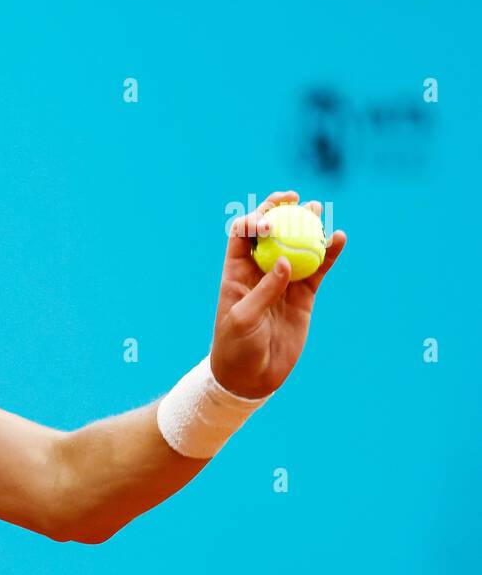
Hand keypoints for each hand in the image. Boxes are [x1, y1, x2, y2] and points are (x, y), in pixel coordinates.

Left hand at [209, 190, 346, 398]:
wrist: (253, 375)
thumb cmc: (236, 346)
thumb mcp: (243, 319)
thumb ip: (263, 290)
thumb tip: (283, 262)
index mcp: (235, 272)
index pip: (242, 236)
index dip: (253, 221)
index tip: (269, 224)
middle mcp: (259, 271)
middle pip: (271, 232)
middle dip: (280, 210)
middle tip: (294, 199)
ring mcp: (283, 281)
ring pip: (297, 245)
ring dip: (307, 225)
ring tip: (317, 209)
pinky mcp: (303, 295)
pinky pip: (318, 269)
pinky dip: (328, 253)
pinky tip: (339, 239)